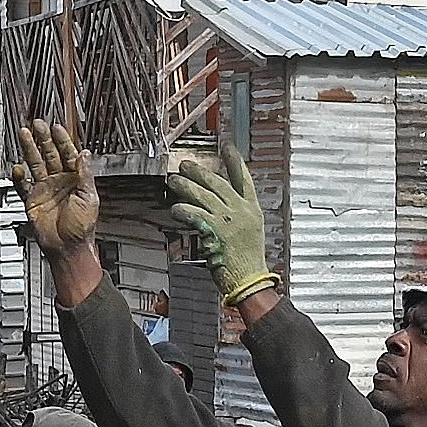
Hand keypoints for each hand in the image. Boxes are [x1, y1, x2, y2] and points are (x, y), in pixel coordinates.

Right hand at [13, 121, 97, 256]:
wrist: (68, 248)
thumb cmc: (82, 228)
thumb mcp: (89, 198)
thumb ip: (84, 175)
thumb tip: (84, 154)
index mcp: (75, 180)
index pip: (68, 154)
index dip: (62, 140)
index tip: (56, 127)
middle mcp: (59, 182)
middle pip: (49, 154)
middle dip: (43, 139)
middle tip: (37, 124)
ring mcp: (45, 190)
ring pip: (35, 164)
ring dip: (29, 149)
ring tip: (23, 134)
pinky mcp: (32, 200)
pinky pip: (23, 185)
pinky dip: (19, 176)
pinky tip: (17, 167)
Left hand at [163, 146, 279, 298]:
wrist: (250, 280)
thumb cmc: (248, 261)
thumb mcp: (250, 232)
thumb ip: (236, 215)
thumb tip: (215, 203)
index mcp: (253, 209)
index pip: (245, 178)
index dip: (234, 161)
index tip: (227, 147)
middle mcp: (242, 211)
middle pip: (218, 183)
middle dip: (200, 172)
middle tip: (185, 165)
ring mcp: (229, 220)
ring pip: (203, 196)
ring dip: (185, 187)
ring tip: (173, 181)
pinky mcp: (215, 231)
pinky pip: (195, 215)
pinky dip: (183, 210)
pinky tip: (175, 208)